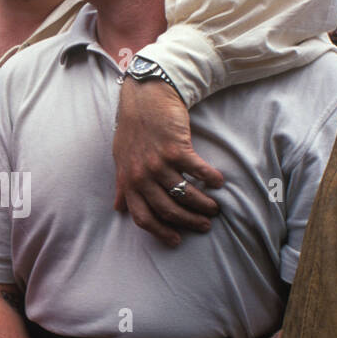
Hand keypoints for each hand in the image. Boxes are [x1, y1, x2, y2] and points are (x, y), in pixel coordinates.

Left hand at [111, 77, 224, 248]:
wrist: (145, 97)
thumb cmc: (133, 129)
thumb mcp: (121, 159)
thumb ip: (122, 185)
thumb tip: (118, 208)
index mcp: (128, 181)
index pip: (143, 217)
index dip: (160, 232)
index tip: (176, 240)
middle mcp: (142, 176)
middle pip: (168, 209)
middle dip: (189, 222)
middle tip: (204, 226)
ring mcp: (159, 163)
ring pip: (185, 194)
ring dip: (203, 204)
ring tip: (214, 208)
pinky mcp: (176, 149)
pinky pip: (198, 171)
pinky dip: (211, 179)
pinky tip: (219, 182)